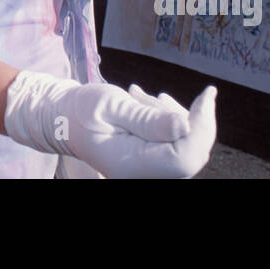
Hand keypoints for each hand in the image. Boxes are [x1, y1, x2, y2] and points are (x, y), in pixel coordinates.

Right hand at [5, 70, 216, 177]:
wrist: (64, 117)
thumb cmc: (81, 109)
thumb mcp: (111, 105)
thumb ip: (147, 118)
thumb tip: (185, 125)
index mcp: (131, 166)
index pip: (184, 157)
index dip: (201, 127)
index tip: (206, 94)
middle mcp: (143, 174)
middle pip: (191, 152)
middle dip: (189, 118)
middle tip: (158, 95)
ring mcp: (149, 169)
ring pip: (185, 144)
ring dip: (172, 115)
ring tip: (139, 98)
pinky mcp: (152, 159)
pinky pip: (176, 142)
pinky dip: (169, 120)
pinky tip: (148, 104)